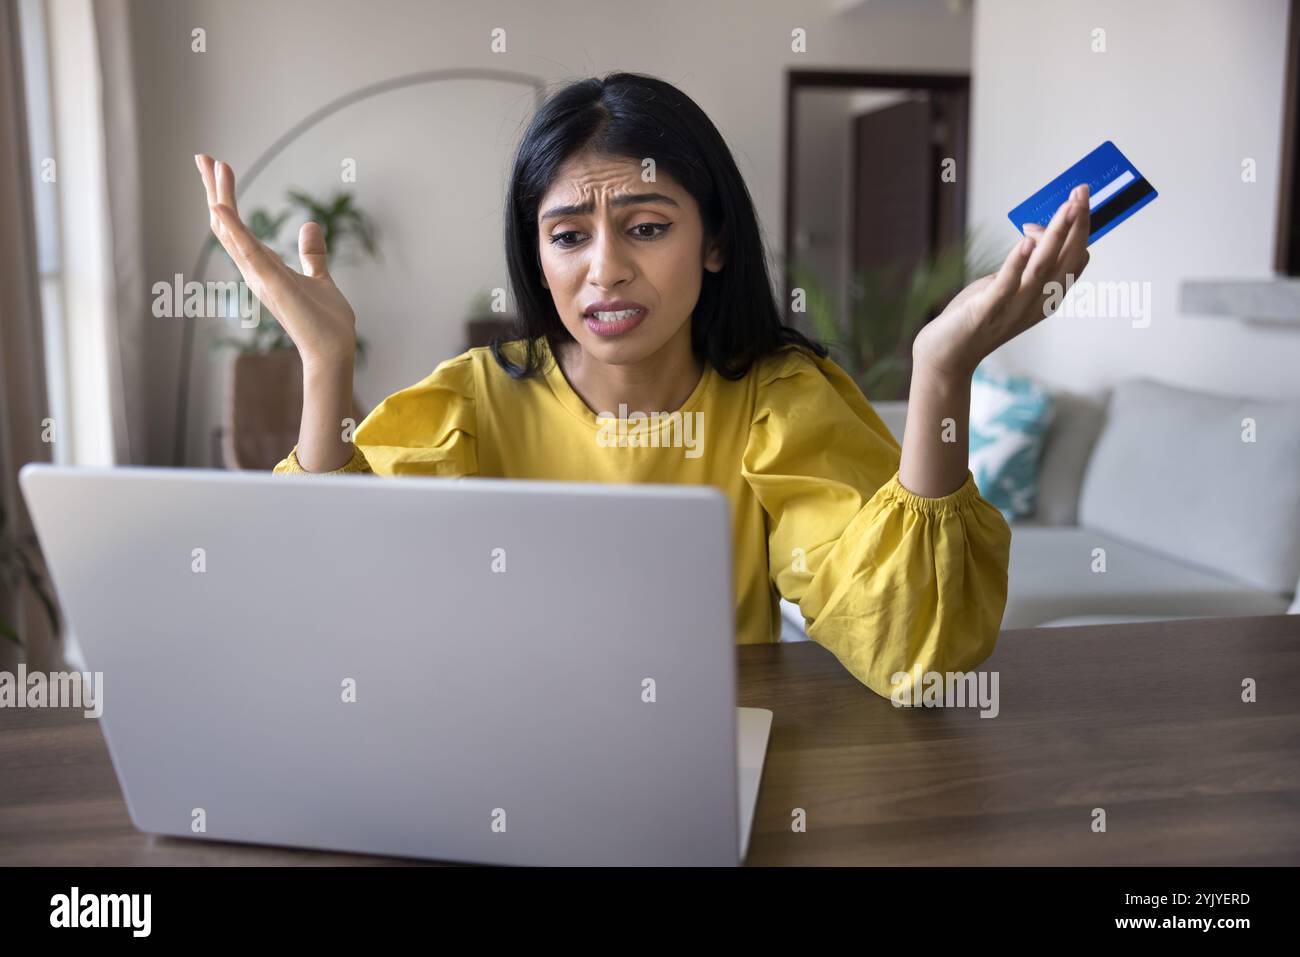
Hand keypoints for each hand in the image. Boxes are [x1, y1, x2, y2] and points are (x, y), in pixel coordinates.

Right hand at [194, 154, 357, 369]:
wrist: (334, 351)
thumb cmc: (325, 322)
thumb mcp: (319, 277)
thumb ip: (311, 254)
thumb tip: (310, 224)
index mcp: (263, 267)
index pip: (236, 226)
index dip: (225, 196)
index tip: (218, 167)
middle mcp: (254, 270)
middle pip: (225, 224)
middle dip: (214, 189)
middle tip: (202, 156)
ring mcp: (260, 277)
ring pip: (231, 232)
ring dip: (221, 198)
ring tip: (212, 165)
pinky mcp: (272, 284)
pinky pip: (248, 253)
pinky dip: (233, 230)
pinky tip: (219, 207)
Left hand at [911, 184, 1091, 378]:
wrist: (947, 355)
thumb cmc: (978, 316)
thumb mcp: (1006, 284)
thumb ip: (1024, 262)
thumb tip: (1032, 231)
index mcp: (1047, 298)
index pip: (1077, 260)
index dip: (1076, 230)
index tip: (1070, 202)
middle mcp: (1037, 304)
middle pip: (1066, 260)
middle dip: (1077, 224)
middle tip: (1083, 190)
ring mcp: (1013, 309)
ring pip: (1042, 268)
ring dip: (1056, 236)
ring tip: (1068, 208)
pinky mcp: (986, 311)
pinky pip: (1006, 285)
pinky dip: (1017, 262)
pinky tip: (1025, 240)